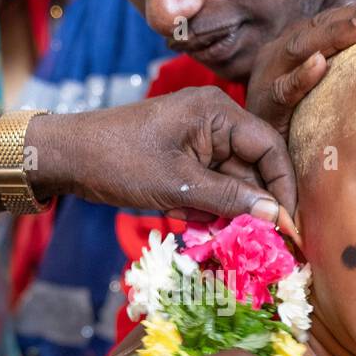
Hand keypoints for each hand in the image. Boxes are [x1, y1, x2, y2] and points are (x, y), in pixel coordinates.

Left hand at [31, 86, 298, 240]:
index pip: (270, 147)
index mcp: (217, 111)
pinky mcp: (185, 158)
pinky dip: (210, 207)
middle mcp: (215, 121)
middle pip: (254, 167)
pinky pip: (212, 185)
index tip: (288, 225)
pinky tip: (198, 225)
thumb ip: (228, 198)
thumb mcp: (176, 184)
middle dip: (256, 204)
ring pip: (233, 181)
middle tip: (263, 243)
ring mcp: (199, 140)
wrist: (67, 157)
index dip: (283, 187)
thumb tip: (276, 216)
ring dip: (231, 211)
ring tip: (225, 237)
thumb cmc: (118, 161)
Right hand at [245, 1, 355, 138]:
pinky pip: (284, 89)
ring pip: (304, 45)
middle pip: (326, 24)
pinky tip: (319, 65)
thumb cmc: (299, 124)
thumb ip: (350, 73)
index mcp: (300, 44)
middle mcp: (283, 52)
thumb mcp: (327, 93)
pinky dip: (301, 76)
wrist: (257, 157)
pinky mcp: (264, 104)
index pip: (339, 18)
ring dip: (338, 33)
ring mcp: (270, 75)